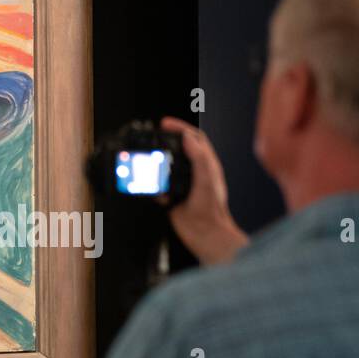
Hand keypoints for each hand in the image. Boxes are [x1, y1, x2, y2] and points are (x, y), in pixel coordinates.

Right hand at [160, 116, 248, 264]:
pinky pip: (159, 187)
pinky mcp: (173, 197)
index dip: (180, 128)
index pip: (195, 138)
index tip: (166, 123)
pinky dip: (154, 186)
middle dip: (166, 142)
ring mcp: (183, 185)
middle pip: (179, 150)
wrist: (204, 234)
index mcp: (206, 165)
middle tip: (153, 136)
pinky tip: (154, 188)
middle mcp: (195, 173)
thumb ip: (198, 156)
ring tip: (148, 159)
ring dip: (157, 164)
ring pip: (167, 167)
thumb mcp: (206, 178)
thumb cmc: (211, 208)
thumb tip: (187, 137)